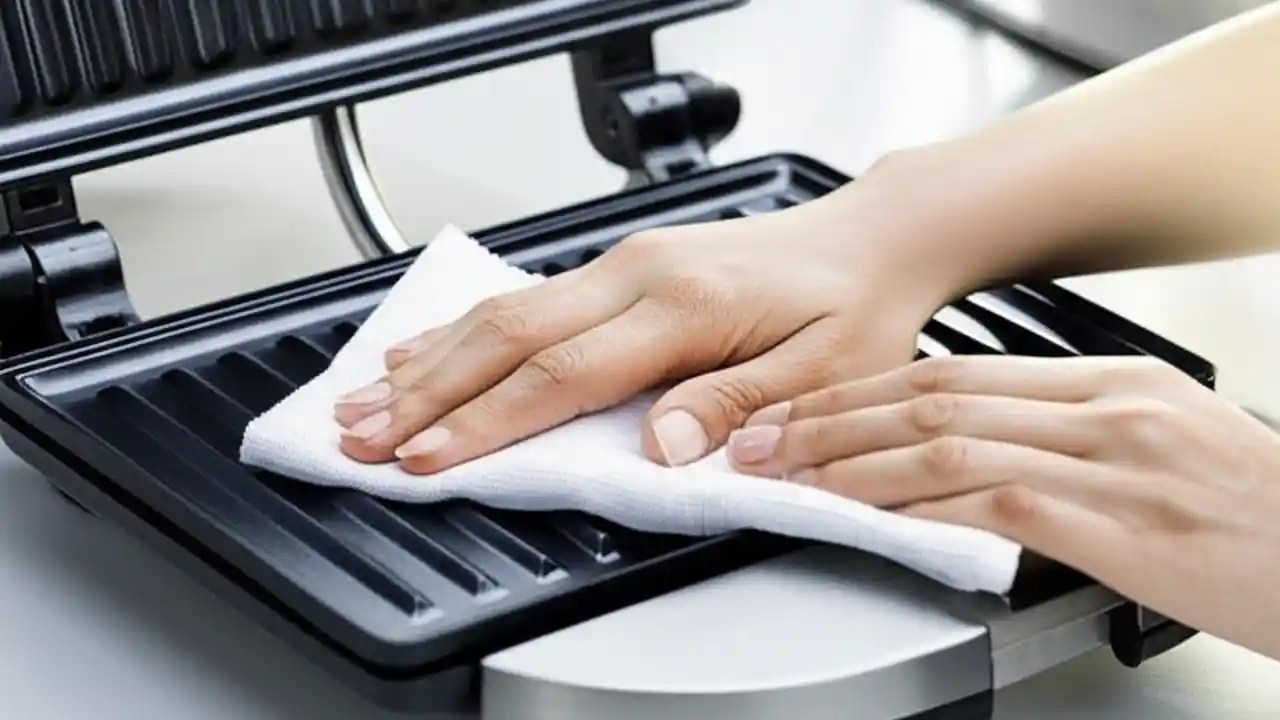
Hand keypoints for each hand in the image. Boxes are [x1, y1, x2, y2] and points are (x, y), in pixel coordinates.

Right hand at [331, 173, 957, 473]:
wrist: (871, 240)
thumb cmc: (852, 309)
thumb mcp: (821, 374)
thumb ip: (733, 405)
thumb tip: (657, 444)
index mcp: (681, 305)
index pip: (560, 374)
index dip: (486, 421)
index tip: (425, 456)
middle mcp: (638, 275)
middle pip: (508, 337)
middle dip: (427, 393)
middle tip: (360, 436)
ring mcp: (623, 264)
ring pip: (504, 311)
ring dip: (431, 359)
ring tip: (365, 399)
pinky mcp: (622, 265)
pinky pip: (526, 296)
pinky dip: (465, 329)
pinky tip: (427, 349)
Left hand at [727, 354, 1279, 659]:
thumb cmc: (1256, 511)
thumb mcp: (1161, 446)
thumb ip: (1067, 438)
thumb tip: (978, 455)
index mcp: (1109, 381)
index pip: (954, 372)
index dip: (864, 391)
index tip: (805, 408)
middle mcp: (1104, 409)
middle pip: (936, 399)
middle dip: (836, 418)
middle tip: (769, 438)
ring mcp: (1113, 463)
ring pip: (953, 447)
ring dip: (859, 464)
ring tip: (797, 478)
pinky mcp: (1124, 528)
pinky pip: (1000, 507)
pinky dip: (927, 511)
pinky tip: (880, 519)